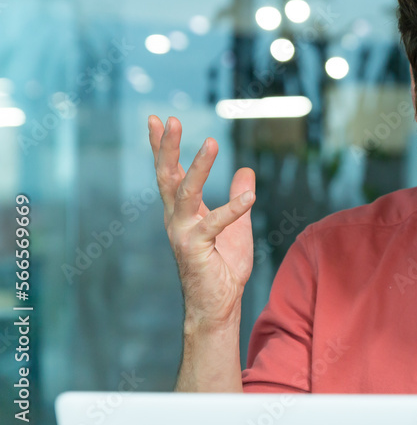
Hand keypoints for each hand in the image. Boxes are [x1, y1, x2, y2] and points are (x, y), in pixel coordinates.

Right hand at [149, 115, 254, 327]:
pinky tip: (250, 196)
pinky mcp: (196, 249)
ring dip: (197, 167)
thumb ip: (238, 198)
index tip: (158, 119)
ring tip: (211, 142)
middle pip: (167, 176)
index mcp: (184, 211)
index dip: (164, 147)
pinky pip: (215, 224)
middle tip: (169, 119)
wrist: (218, 305)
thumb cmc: (223, 267)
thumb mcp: (237, 225)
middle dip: (167, 148)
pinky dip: (233, 209)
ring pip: (185, 193)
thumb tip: (246, 171)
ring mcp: (183, 234)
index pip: (171, 173)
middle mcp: (177, 219)